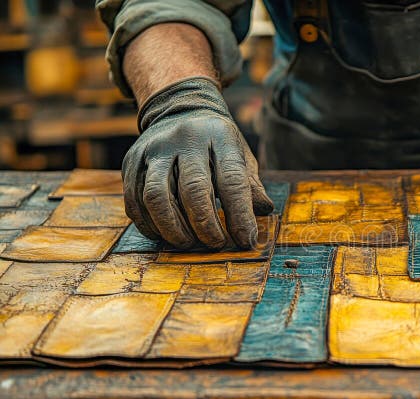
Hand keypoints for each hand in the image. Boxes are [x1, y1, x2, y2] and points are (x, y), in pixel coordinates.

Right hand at [123, 77, 272, 249]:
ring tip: (188, 243)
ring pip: (157, 197)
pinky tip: (166, 235)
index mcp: (219, 136)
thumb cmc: (217, 144)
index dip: (240, 216)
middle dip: (206, 225)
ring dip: (174, 229)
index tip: (246, 241)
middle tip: (216, 244)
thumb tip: (265, 212)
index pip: (232, 180)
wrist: (179, 110)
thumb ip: (251, 185)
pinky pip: (134, 201)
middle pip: (193, 190)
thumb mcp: (241, 156)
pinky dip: (150, 225)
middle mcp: (184, 139)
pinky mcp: (131, 162)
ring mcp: (153, 149)